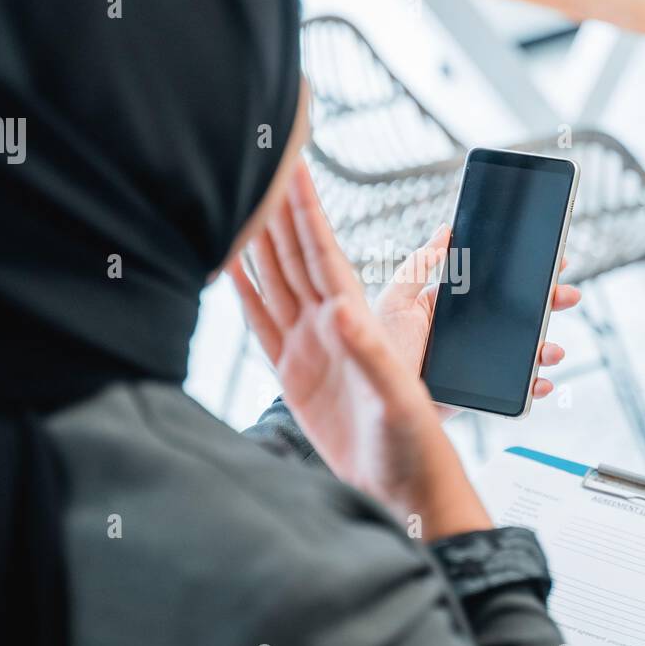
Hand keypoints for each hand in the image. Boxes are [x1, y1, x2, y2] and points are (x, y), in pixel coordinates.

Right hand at [227, 161, 490, 539]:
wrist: (404, 481)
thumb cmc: (413, 437)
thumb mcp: (397, 393)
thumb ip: (369, 351)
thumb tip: (340, 308)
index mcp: (356, 320)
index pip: (324, 252)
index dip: (306, 210)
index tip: (292, 167)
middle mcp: (331, 325)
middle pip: (296, 256)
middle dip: (278, 211)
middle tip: (258, 164)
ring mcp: (311, 347)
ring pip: (277, 281)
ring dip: (259, 243)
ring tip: (239, 203)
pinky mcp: (295, 374)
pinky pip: (263, 323)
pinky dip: (245, 293)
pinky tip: (230, 267)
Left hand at [373, 224, 581, 419]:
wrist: (372, 399)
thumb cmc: (373, 349)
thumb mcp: (394, 302)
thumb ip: (418, 267)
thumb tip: (445, 230)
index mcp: (447, 306)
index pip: (493, 284)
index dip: (525, 273)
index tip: (553, 261)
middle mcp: (466, 332)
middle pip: (517, 314)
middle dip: (548, 304)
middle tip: (567, 295)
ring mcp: (475, 363)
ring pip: (521, 351)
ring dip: (545, 348)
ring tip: (553, 349)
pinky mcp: (477, 392)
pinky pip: (512, 389)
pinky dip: (533, 386)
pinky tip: (542, 382)